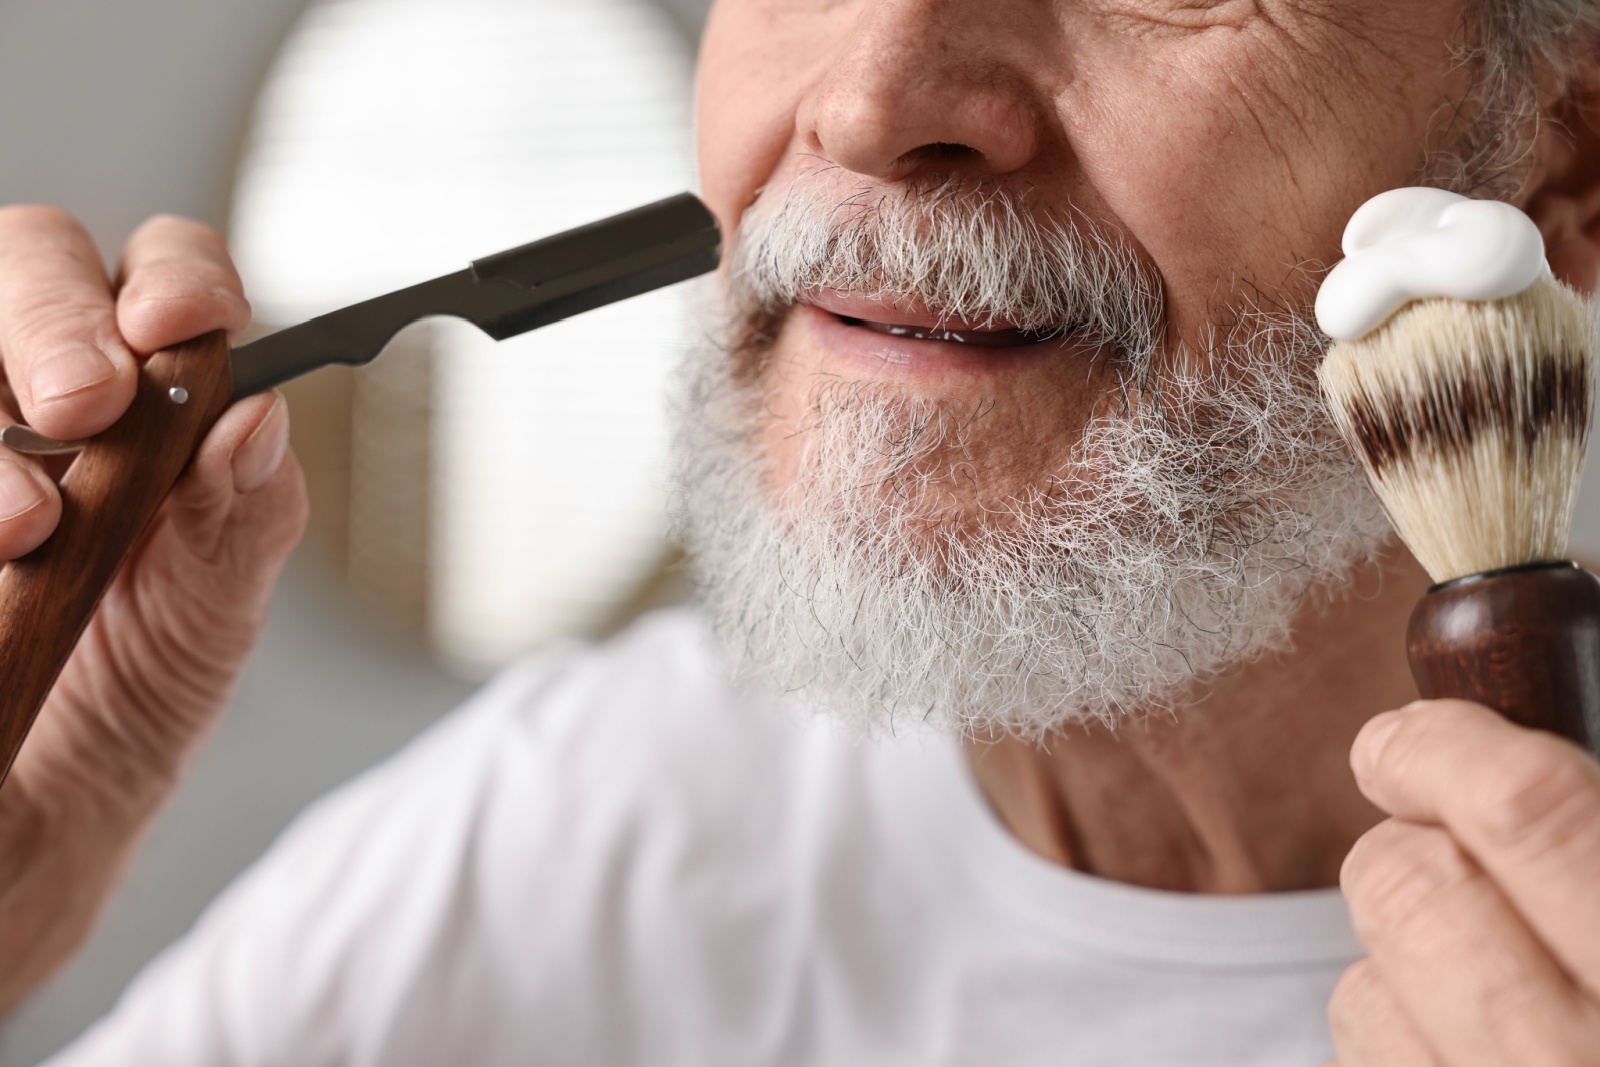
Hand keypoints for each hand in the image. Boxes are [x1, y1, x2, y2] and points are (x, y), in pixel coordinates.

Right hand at [0, 206, 306, 1011]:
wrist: (38, 815)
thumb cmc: (135, 688)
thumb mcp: (211, 609)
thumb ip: (237, 513)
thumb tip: (256, 418)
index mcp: (152, 391)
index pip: (168, 272)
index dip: (178, 279)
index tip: (179, 330)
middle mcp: (39, 387)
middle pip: (30, 258)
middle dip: (55, 320)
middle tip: (86, 407)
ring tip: (25, 529)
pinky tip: (0, 550)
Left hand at [1327, 699, 1599, 1064]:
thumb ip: (1592, 874)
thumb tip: (1506, 790)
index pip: (1532, 815)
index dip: (1446, 750)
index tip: (1403, 743)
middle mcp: (1578, 1063)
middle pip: (1408, 889)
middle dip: (1407, 852)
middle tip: (1445, 858)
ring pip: (1362, 992)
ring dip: (1400, 972)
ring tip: (1491, 998)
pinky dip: (1401, 1058)